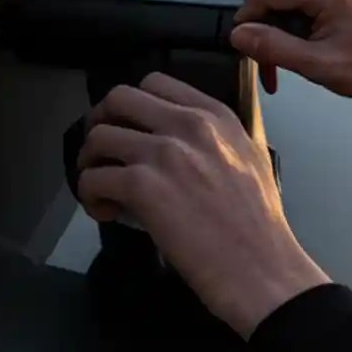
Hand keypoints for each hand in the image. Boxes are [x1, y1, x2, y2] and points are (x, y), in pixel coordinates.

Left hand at [76, 72, 330, 337]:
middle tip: (103, 152)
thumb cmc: (260, 227)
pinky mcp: (143, 186)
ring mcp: (164, 152)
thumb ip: (219, 139)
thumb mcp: (251, 159)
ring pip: (98, 136)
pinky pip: (92, 178)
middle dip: (101, 122)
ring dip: (90, 162)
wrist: (262, 268)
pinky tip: (104, 212)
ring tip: (101, 188)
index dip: (132, 106)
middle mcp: (189, 124)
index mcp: (217, 116)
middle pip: (118, 98)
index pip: (156, 82)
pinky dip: (89, 195)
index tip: (129, 129)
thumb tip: (183, 141)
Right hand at [231, 0, 351, 113]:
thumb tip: (238, 35)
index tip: (248, 45)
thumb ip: (275, 48)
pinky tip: (293, 38)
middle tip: (262, 38)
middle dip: (258, 5)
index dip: (248, 18)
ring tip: (279, 41)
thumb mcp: (318, 65)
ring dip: (271, 8)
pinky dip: (285, 10)